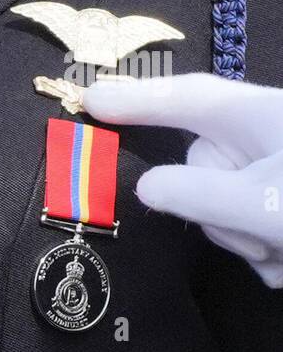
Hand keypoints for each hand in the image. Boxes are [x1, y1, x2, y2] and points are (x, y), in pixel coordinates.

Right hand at [83, 72, 282, 287]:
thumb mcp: (263, 203)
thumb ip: (198, 196)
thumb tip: (144, 187)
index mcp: (254, 114)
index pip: (182, 99)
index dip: (134, 99)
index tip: (88, 101)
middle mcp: (260, 137)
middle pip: (202, 167)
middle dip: (219, 212)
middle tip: (258, 238)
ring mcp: (272, 171)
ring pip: (223, 202)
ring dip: (244, 237)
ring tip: (280, 252)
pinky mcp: (279, 203)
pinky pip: (248, 221)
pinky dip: (261, 246)